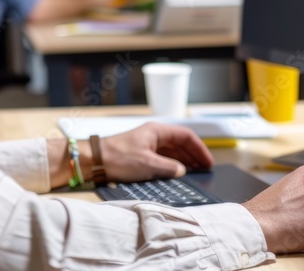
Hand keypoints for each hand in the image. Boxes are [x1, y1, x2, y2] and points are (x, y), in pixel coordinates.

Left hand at [98, 122, 212, 182]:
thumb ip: (169, 167)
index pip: (186, 135)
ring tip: (196, 172)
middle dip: (194, 154)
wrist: (95, 160)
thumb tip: (182, 170)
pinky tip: (178, 173)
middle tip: (206, 169)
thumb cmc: (119, 158)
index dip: (199, 148)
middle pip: (180, 142)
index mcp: (157, 131)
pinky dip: (173, 164)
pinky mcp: (142, 153)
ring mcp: (148, 143)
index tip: (208, 161)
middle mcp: (154, 134)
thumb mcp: (148, 164)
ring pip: (172, 150)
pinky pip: (163, 157)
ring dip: (185, 160)